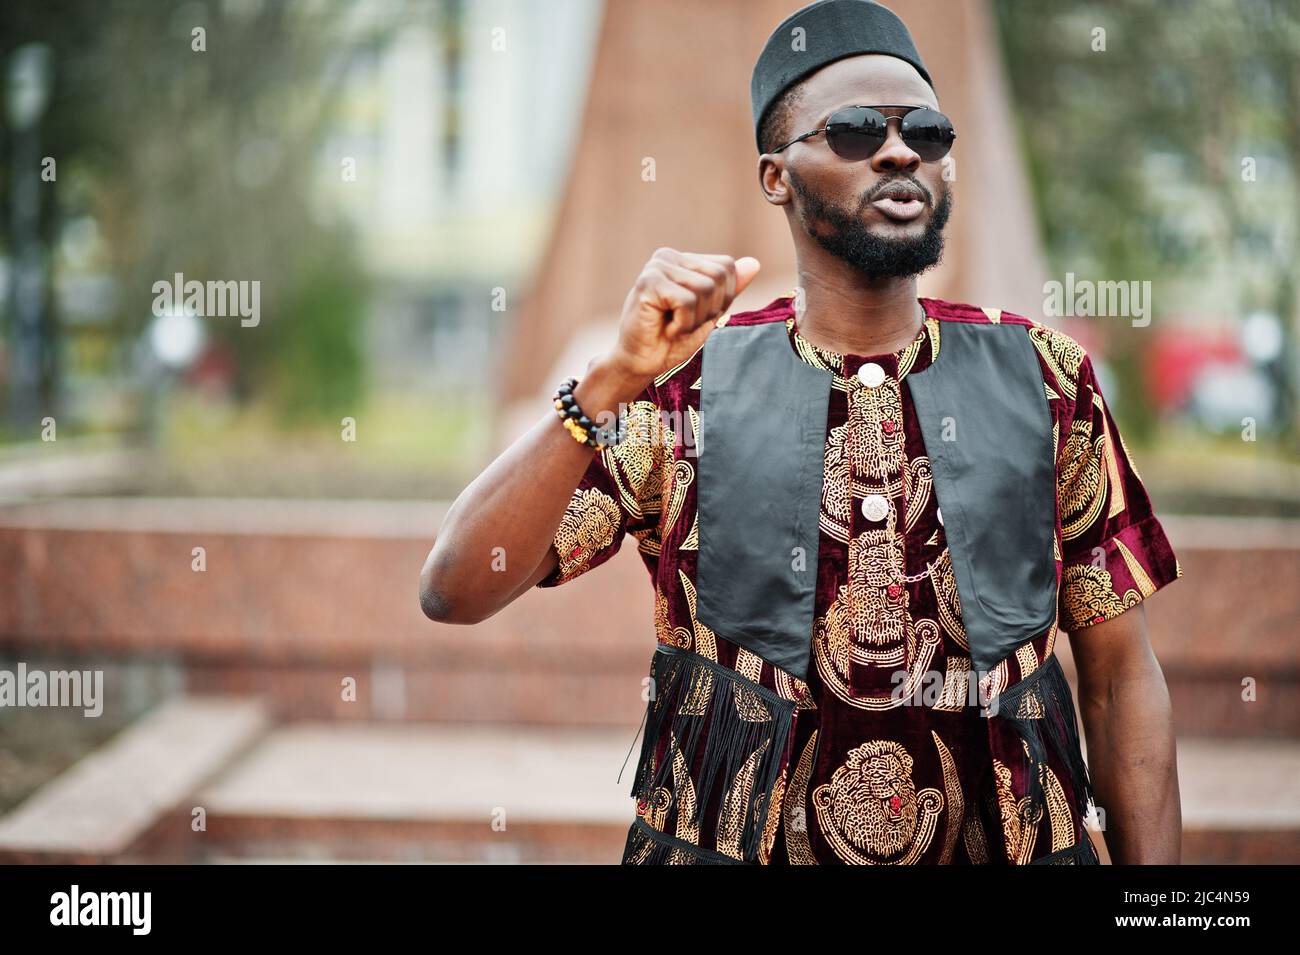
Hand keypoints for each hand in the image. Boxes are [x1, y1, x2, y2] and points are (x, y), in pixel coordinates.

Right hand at [603, 248, 760, 386]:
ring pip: (705, 289)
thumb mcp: (710, 313)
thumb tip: (755, 263)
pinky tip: (665, 329)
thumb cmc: (673, 340)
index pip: (726, 267)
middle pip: (718, 277)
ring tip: (674, 326)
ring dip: (694, 320)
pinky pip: (687, 301)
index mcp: (683, 260)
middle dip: (709, 310)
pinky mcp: (648, 282)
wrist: (641, 364)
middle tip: (683, 323)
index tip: (696, 316)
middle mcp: (667, 256)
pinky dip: (682, 324)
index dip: (722, 299)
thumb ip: (729, 288)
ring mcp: (656, 267)